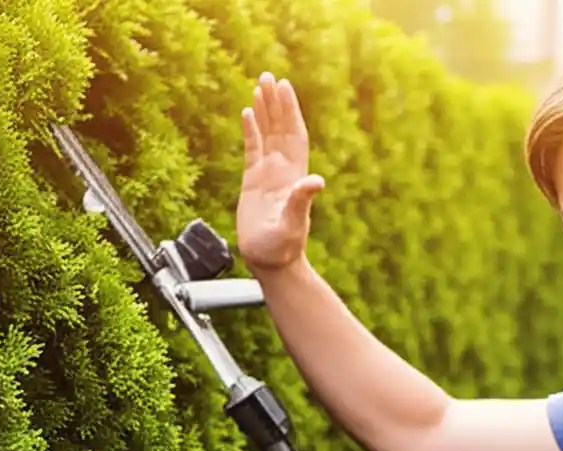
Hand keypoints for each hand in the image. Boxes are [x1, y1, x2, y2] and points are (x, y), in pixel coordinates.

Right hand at [235, 72, 324, 273]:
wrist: (270, 262)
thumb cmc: (283, 247)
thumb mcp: (293, 224)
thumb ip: (301, 202)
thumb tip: (315, 182)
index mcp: (294, 175)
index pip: (293, 134)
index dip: (290, 110)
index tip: (284, 87)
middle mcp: (283, 170)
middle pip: (280, 128)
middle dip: (276, 102)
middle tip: (269, 76)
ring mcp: (268, 174)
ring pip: (267, 135)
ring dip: (264, 111)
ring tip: (259, 86)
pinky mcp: (253, 182)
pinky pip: (252, 149)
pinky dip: (250, 131)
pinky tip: (247, 114)